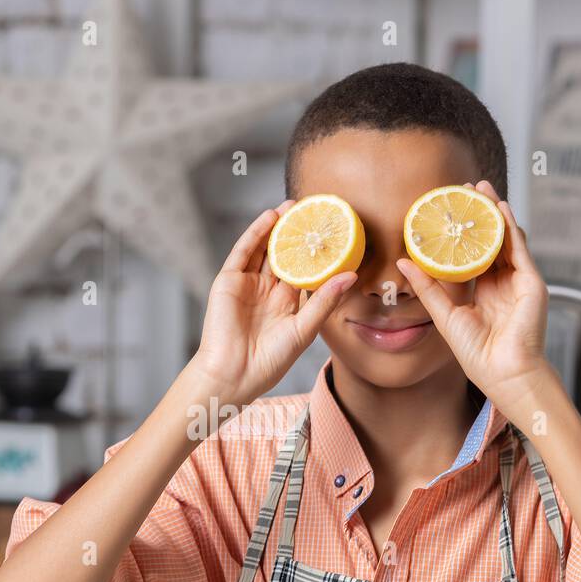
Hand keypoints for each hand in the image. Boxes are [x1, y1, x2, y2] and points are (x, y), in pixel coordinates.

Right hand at [189, 201, 356, 405]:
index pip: (304, 271)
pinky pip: (244, 252)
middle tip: (314, 211)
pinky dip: (256, 233)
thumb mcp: (304, 329)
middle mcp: (267, 291)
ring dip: (277, 227)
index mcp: (286, 304)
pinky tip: (270, 217)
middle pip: (284, 255)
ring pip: (264, 248)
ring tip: (294, 206)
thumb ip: (324, 301)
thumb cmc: (269, 361)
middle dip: (297, 234)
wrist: (233, 375)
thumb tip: (351, 276)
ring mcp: (247, 284)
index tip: (335, 234)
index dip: (317, 253)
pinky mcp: (229, 281)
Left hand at [395, 181, 556, 425]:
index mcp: (484, 292)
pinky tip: (501, 208)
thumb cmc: (476, 352)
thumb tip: (403, 263)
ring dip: (495, 213)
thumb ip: (427, 287)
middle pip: (490, 241)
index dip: (461, 233)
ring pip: (506, 239)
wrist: (503, 372)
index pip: (472, 254)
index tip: (447, 211)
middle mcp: (503, 284)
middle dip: (479, 214)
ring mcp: (519, 282)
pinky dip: (511, 227)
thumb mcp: (444, 314)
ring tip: (482, 189)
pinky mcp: (532, 282)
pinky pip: (520, 249)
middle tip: (465, 189)